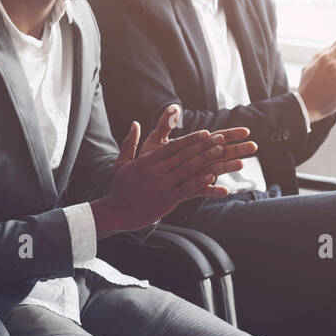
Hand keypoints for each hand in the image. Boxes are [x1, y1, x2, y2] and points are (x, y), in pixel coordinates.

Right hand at [90, 105, 257, 234]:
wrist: (116, 212)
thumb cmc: (120, 187)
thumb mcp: (121, 162)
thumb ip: (130, 142)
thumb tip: (135, 123)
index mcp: (146, 162)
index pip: (172, 147)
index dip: (191, 139)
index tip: (206, 133)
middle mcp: (154, 172)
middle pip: (183, 156)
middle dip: (203, 146)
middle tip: (220, 139)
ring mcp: (161, 187)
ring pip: (187, 170)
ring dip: (205, 160)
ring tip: (220, 152)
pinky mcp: (166, 201)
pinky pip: (186, 189)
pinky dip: (200, 182)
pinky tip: (213, 176)